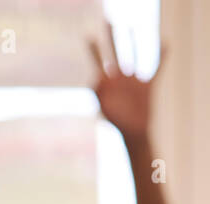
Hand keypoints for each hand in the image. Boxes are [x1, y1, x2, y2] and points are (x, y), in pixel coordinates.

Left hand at [89, 24, 164, 138]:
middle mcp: (119, 78)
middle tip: (109, 21)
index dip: (94, 50)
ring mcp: (133, 80)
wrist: (134, 132)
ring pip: (134, 56)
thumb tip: (94, 79)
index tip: (87, 37)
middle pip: (116, 52)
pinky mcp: (147, 86)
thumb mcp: (105, 108)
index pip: (99, 61)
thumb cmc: (117, 123)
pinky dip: (163, 57)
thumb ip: (99, 93)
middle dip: (112, 38)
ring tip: (131, 27)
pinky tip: (166, 44)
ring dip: (133, 41)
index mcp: (107, 83)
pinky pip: (157, 68)